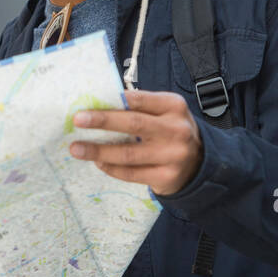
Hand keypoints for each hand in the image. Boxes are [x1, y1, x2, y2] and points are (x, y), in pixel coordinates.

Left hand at [67, 89, 203, 195]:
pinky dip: (110, 168)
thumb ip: (139, 108)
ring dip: (98, 151)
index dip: (114, 101)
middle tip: (78, 120)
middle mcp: (176, 129)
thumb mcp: (164, 113)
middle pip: (134, 124)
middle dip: (102, 121)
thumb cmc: (171, 132)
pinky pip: (131, 173)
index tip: (90, 102)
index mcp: (173, 106)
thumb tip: (98, 106)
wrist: (200, 163)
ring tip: (77, 148)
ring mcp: (173, 155)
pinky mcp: (166, 176)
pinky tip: (97, 162)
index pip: (140, 100)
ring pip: (128, 153)